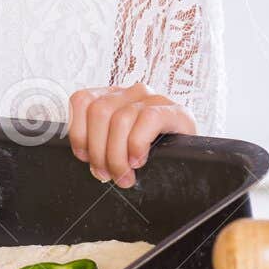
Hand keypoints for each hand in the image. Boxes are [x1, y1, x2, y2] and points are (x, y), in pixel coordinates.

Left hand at [67, 83, 194, 188]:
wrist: (189, 160)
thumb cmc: (147, 154)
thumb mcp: (116, 144)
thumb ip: (97, 141)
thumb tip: (82, 155)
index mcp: (111, 96)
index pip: (82, 100)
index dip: (79, 131)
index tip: (85, 157)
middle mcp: (131, 93)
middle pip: (99, 112)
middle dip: (98, 150)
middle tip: (106, 174)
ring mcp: (155, 99)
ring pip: (120, 119)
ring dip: (117, 155)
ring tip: (124, 175)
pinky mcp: (176, 111)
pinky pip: (148, 120)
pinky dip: (138, 144)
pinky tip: (139, 160)